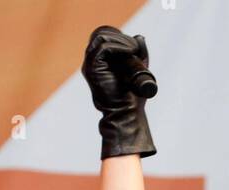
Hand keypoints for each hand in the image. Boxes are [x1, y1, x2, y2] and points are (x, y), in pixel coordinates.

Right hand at [81, 25, 156, 159]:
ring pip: (101, 37)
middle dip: (120, 37)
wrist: (126, 116)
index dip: (120, 37)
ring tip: (135, 50)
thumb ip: (138, 54)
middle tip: (136, 48)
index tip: (136, 48)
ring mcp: (90, 65)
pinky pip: (104, 47)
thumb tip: (139, 38)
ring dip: (121, 40)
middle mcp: (92, 62)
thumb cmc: (132, 99)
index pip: (104, 37)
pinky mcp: (92, 69)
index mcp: (99, 63)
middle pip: (101, 34)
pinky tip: (131, 52)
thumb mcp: (137, 72)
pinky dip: (119, 46)